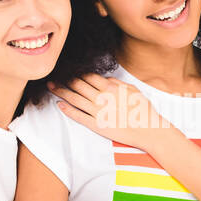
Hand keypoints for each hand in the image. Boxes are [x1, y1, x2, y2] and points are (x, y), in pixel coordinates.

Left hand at [50, 74, 175, 150]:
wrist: (148, 129)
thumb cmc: (143, 109)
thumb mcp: (132, 90)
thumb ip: (117, 82)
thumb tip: (105, 78)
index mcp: (110, 87)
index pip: (88, 76)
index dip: (77, 73)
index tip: (69, 71)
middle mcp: (101, 97)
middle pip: (78, 85)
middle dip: (64, 79)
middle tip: (54, 76)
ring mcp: (98, 111)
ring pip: (75, 98)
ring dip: (61, 91)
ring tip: (51, 87)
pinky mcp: (96, 125)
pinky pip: (79, 116)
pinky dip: (68, 110)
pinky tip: (60, 105)